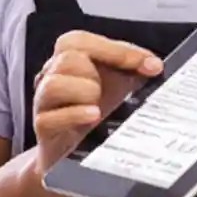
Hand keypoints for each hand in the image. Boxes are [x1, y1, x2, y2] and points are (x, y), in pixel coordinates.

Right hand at [31, 30, 163, 174]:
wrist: (75, 156)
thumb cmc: (97, 116)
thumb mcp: (116, 89)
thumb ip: (132, 72)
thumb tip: (154, 66)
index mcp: (67, 61)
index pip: (80, 41)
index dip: (116, 50)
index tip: (151, 65)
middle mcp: (50, 77)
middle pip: (67, 58)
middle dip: (95, 74)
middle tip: (106, 93)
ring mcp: (43, 104)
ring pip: (55, 84)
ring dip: (85, 93)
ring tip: (98, 108)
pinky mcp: (43, 129)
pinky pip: (50, 118)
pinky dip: (76, 115)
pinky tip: (94, 117)